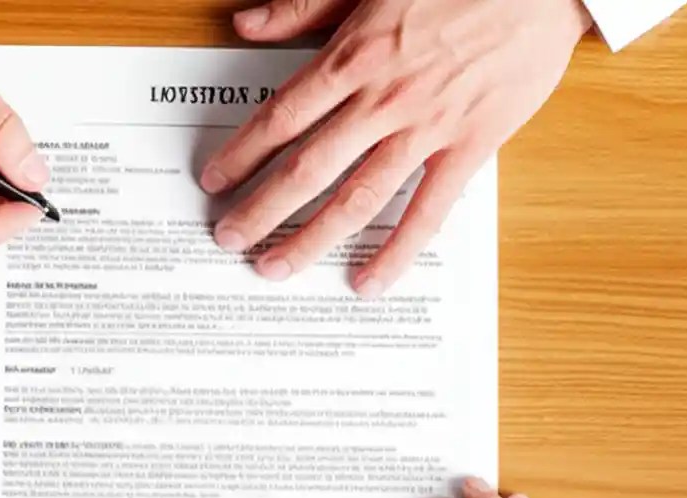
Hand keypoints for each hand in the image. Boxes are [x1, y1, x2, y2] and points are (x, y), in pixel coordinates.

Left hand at [202, 0, 592, 293]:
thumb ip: (304, 7)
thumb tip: (246, 26)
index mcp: (353, 56)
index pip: (280, 118)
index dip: (242, 154)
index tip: (215, 182)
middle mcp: (382, 99)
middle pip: (306, 167)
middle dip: (260, 209)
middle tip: (228, 239)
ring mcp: (426, 128)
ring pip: (356, 197)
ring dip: (311, 238)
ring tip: (275, 268)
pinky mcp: (471, 146)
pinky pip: (428, 210)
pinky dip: (397, 251)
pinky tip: (368, 281)